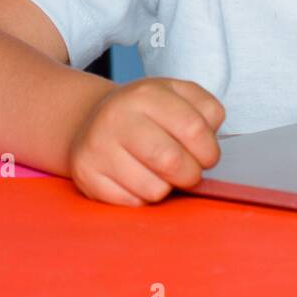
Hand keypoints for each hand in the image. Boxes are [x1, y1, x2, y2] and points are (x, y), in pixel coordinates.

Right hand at [67, 77, 225, 205]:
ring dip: (167, 188)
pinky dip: (143, 198)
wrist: (91, 119)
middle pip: (171, 161)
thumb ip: (206, 110)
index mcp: (147, 94)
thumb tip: (211, 139)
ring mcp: (97, 147)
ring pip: (152, 189)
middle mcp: (117, 117)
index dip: (209, 150)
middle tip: (189, 172)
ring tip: (162, 174)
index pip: (193, 129)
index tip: (207, 156)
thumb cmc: (146, 112)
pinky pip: (131, 203)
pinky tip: (139, 180)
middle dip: (191, 174)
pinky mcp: (86, 175)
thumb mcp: (178, 95)